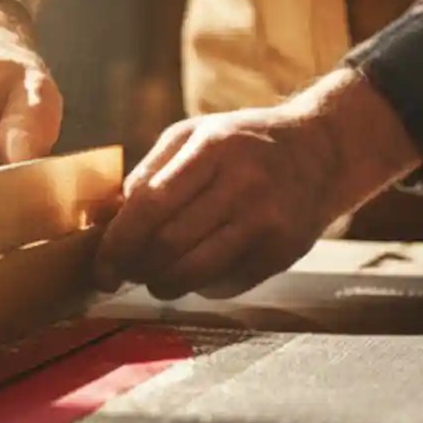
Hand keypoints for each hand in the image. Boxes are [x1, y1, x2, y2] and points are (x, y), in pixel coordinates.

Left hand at [95, 69, 420, 299]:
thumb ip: (151, 172)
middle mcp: (243, 185)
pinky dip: (200, 287)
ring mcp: (268, 221)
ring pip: (196, 272)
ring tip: (154, 278)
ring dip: (163, 284)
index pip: (151, 205)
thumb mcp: (194, 135)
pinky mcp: (285, 251)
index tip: (101, 266)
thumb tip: (113, 221)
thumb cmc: (242, 144)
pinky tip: (196, 274)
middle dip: (135, 268)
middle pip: (170, 244)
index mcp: (213, 148)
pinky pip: (227, 285)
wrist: (322, 150)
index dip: (118, 243)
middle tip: (121, 274)